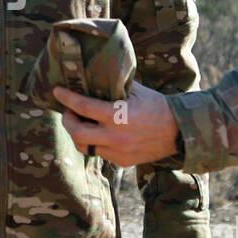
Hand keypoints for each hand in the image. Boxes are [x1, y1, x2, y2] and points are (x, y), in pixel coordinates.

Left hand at [54, 80, 179, 166]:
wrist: (180, 131)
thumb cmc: (157, 105)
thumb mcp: (136, 90)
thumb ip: (114, 86)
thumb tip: (93, 75)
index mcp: (118, 115)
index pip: (83, 106)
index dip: (67, 98)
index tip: (57, 91)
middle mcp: (115, 136)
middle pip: (76, 133)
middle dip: (68, 121)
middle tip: (69, 111)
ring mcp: (119, 152)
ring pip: (85, 147)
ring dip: (78, 134)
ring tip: (81, 123)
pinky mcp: (123, 161)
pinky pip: (100, 153)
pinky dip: (95, 143)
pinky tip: (98, 133)